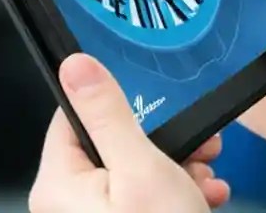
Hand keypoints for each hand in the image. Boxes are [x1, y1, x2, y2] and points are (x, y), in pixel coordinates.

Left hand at [29, 54, 227, 211]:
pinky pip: (143, 202)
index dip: (118, 103)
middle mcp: (69, 207)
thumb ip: (109, 114)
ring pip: (135, 174)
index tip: (154, 100)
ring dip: (178, 168)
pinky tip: (204, 197)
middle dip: (163, 141)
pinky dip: (176, 196)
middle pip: (113, 145)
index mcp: (58, 186)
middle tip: (197, 143)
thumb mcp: (140, 168)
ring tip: (206, 173)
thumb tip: (75, 67)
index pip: (74, 117)